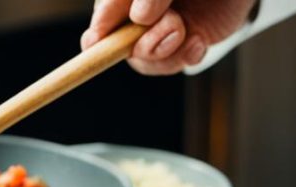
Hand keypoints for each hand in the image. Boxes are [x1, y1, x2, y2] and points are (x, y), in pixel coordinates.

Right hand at [81, 0, 257, 74]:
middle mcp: (138, 14)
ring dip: (166, 51)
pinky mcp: (179, 46)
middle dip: (143, 43)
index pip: (104, 14)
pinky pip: (171, 63)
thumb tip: (139, 17)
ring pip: (144, 58)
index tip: (96, 42)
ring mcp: (158, 32)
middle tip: (174, 26)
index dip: (98, 31)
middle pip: (117, 43)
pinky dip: (186, 57)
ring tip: (186, 31)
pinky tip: (199, 42)